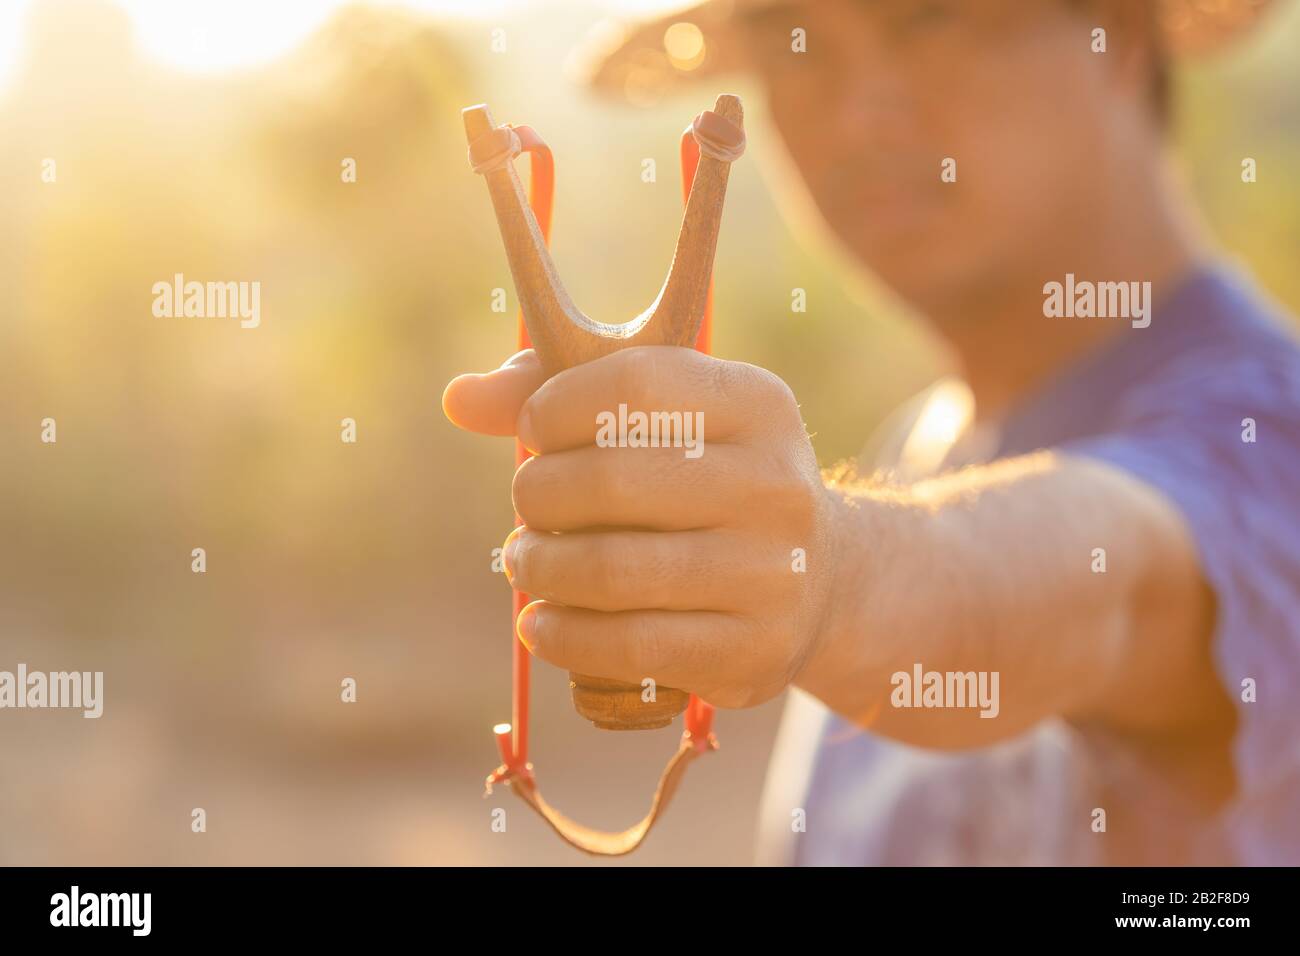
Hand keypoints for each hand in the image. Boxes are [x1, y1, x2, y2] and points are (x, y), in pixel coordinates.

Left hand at [443, 346, 837, 708]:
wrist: (822, 579)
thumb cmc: (708, 481)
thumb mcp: (663, 418)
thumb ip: (557, 393)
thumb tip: (458, 398)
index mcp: (756, 404)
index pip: (636, 382)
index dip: (558, 405)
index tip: (534, 433)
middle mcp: (776, 484)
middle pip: (613, 482)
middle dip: (540, 496)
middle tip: (527, 508)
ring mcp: (772, 574)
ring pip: (614, 571)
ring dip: (541, 568)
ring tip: (525, 563)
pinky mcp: (751, 649)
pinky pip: (630, 646)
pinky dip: (564, 635)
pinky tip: (541, 623)